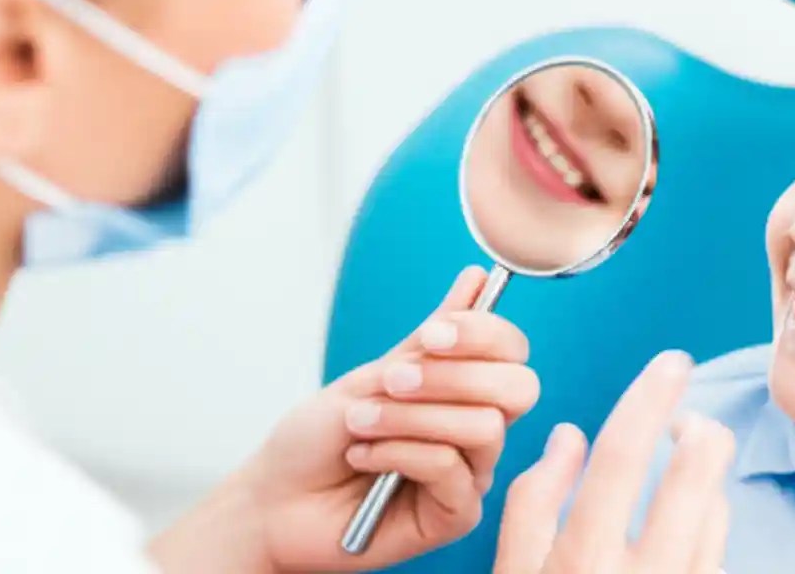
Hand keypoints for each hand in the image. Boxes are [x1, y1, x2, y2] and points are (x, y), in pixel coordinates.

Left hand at [167, 266, 539, 572]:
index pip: (512, 352)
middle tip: (392, 380)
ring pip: (483, 427)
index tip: (432, 334)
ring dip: (411, 417)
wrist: (274, 500)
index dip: (484, 334)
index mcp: (466, 392)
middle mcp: (477, 430)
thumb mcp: (374, 376)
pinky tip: (365, 457)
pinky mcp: (455, 514)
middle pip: (520, 388)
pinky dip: (399, 452)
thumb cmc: (318, 440)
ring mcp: (471, 474)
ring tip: (361, 422)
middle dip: (452, 376)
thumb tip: (477, 279)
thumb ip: (431, 337)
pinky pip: (450, 468)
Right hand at [493, 351, 734, 573]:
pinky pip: (720, 546)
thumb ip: (532, 503)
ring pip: (715, 510)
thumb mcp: (512, 573)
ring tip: (678, 466)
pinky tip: (684, 515)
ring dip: (704, 475)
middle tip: (689, 416)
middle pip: (693, 480)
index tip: (671, 363)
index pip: (621, 458)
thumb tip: (567, 436)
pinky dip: (707, 515)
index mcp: (583, 559)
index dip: (649, 401)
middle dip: (702, 431)